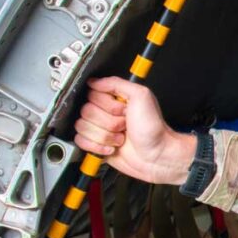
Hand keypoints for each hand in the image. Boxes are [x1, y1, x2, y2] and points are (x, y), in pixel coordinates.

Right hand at [74, 77, 195, 184]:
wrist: (156, 156)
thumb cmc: (153, 128)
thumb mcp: (141, 95)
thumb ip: (116, 83)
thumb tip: (94, 81)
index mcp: (115, 99)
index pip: (92, 94)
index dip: (106, 104)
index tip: (122, 110)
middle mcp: (106, 113)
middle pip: (86, 111)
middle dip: (108, 122)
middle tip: (124, 125)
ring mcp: (100, 129)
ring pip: (82, 127)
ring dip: (104, 136)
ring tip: (120, 137)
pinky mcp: (96, 145)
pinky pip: (81, 141)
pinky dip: (97, 146)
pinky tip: (112, 147)